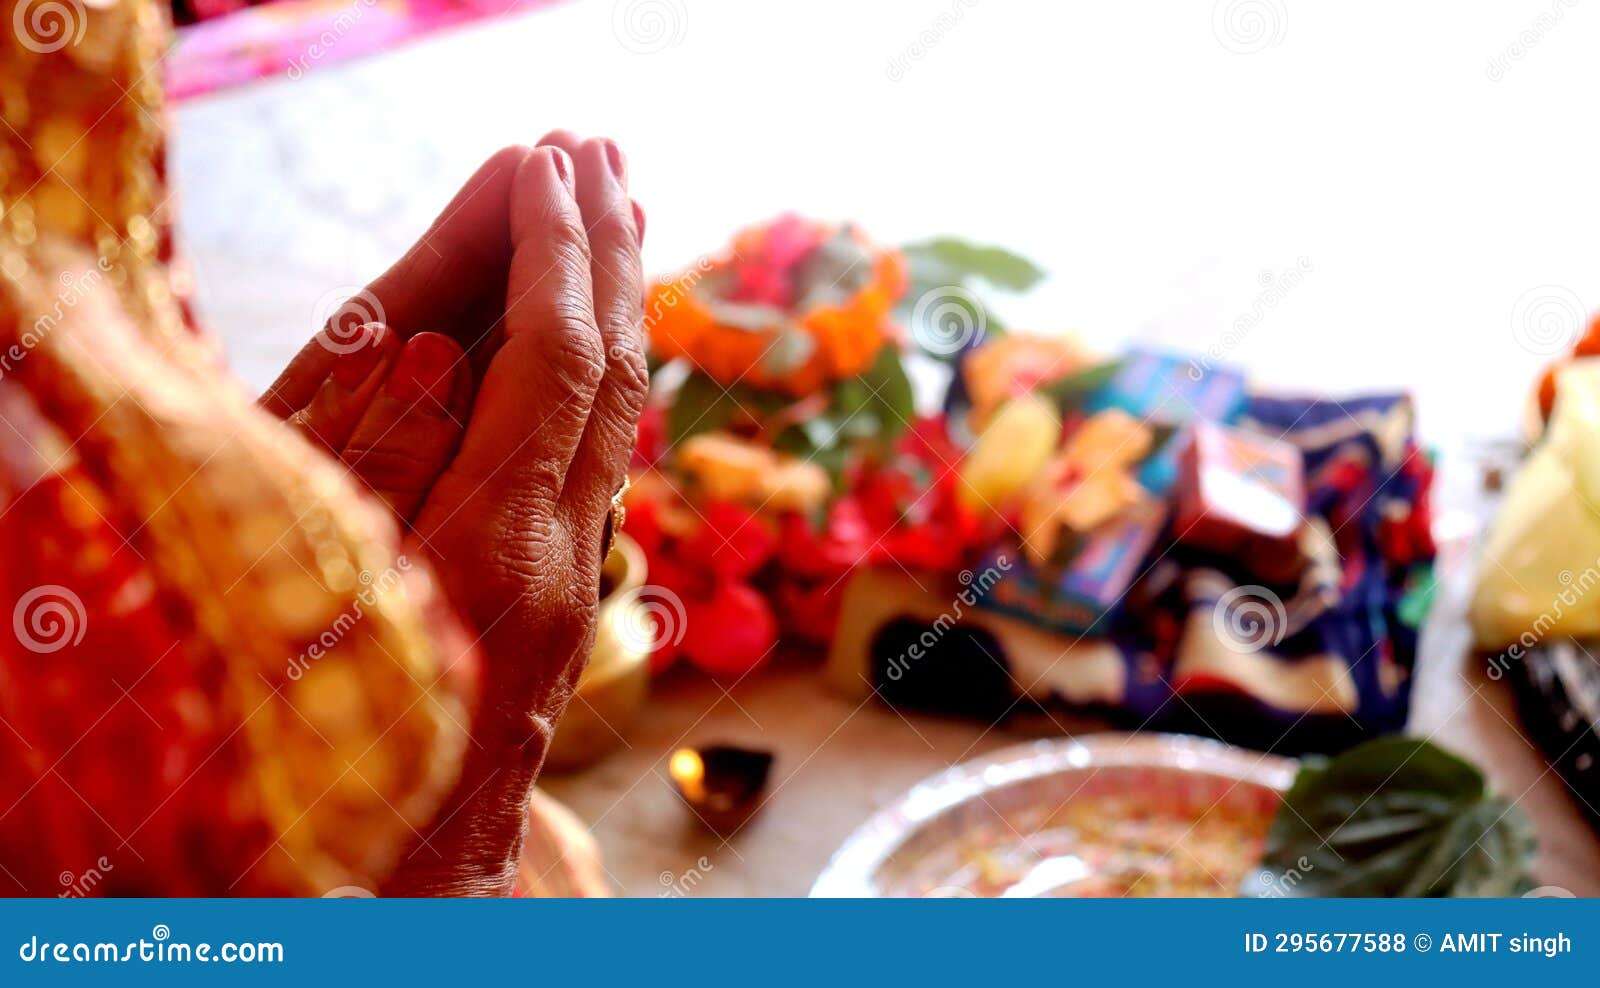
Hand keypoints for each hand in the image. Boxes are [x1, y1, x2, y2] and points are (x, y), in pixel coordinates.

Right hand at [263, 134, 646, 894]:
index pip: (559, 361)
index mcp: (502, 546)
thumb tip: (453, 345)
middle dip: (608, 250)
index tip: (548, 162)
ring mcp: (579, 581)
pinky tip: (591, 337)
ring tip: (612, 211)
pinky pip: (600, 457)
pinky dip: (600, 371)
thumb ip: (386, 471)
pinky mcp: (569, 599)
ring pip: (620, 415)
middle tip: (601, 153)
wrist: (407, 889)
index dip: (557, 251)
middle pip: (615, 374)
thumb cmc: (333, 758)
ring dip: (618, 301)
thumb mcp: (329, 605)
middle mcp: (565, 557)